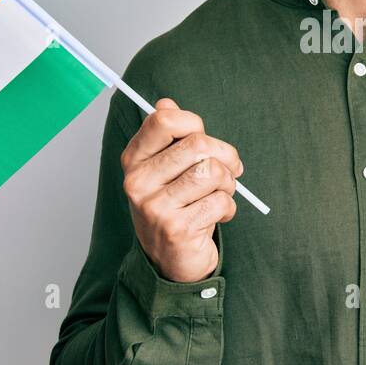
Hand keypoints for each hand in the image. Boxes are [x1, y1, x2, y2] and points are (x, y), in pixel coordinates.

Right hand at [120, 97, 242, 282]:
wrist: (170, 261)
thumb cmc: (175, 205)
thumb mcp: (165, 169)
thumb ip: (167, 136)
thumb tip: (167, 103)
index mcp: (134, 160)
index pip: (164, 120)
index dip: (194, 123)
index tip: (204, 139)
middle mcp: (138, 181)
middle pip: (198, 144)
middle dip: (226, 155)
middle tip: (231, 169)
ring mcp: (155, 207)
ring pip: (213, 172)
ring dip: (228, 184)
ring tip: (221, 194)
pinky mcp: (176, 229)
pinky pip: (220, 201)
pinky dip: (228, 208)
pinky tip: (217, 216)